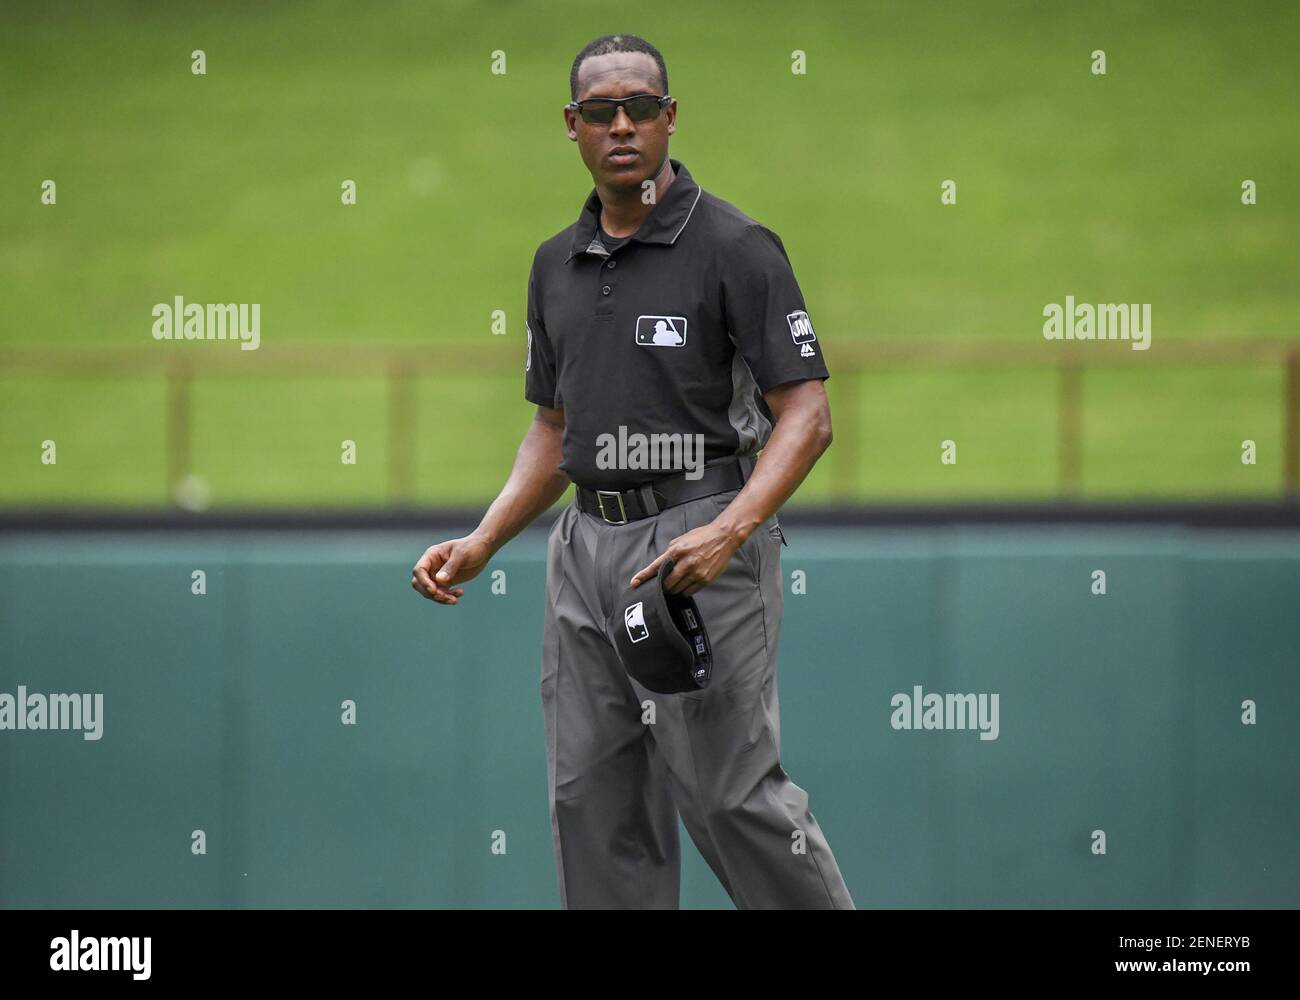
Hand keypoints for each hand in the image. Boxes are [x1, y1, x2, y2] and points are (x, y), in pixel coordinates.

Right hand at [410, 534, 492, 605]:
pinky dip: (447, 597)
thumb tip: (439, 580)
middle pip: (420, 584)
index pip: (419, 571)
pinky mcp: (445, 582)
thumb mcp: (462, 555)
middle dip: (430, 593)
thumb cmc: (472, 547)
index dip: (423, 582)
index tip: (434, 590)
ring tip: (454, 600)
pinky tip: (460, 593)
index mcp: (432, 556)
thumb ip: (450, 567)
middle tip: (445, 597)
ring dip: (440, 598)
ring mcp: (437, 575)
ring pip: (430, 592)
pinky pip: (440, 594)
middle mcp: (431, 566)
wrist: (483, 550)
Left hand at [629, 520, 743, 595]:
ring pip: (677, 589)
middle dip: (662, 586)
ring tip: (677, 582)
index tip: (634, 583)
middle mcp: (686, 563)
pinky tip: (686, 584)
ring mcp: (696, 572)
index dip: (643, 576)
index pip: (656, 567)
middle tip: (663, 585)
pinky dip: (684, 590)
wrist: (724, 537)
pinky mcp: (705, 579)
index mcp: (677, 551)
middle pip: (666, 583)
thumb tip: (661, 567)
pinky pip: (689, 592)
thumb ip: (670, 553)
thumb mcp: (681, 540)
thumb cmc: (701, 537)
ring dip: (673, 589)